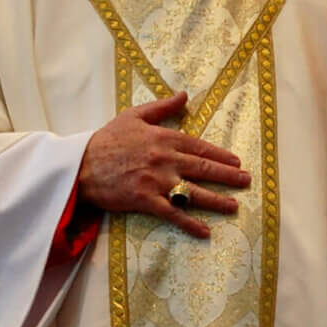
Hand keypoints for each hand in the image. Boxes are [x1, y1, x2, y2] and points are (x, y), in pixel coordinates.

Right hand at [75, 91, 252, 238]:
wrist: (79, 166)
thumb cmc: (105, 140)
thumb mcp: (133, 116)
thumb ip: (162, 107)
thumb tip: (184, 95)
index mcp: (163, 137)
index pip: (199, 146)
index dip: (220, 155)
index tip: (236, 162)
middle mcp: (165, 159)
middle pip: (203, 169)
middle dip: (228, 176)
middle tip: (246, 181)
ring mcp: (156, 181)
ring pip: (193, 192)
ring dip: (217, 200)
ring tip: (234, 205)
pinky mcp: (145, 201)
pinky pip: (173, 214)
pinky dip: (190, 223)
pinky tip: (206, 231)